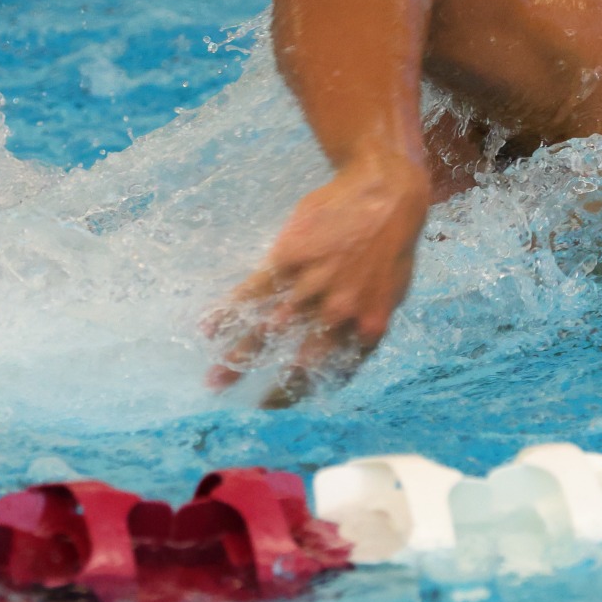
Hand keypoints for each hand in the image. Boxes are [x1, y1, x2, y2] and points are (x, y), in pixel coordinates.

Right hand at [205, 152, 430, 406]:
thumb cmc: (392, 241)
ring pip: (268, 331)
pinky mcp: (287, 260)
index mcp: (367, 326)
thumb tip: (349, 348)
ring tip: (214, 379)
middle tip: (250, 408)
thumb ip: (368, 322)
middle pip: (297, 361)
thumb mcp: (393, 291)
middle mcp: (337, 314)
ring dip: (238, 358)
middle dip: (269, 389)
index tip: (283, 404)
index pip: (334, 374)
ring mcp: (310, 287)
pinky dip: (228, 312)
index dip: (308, 392)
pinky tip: (207, 328)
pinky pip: (252, 294)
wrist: (382, 193)